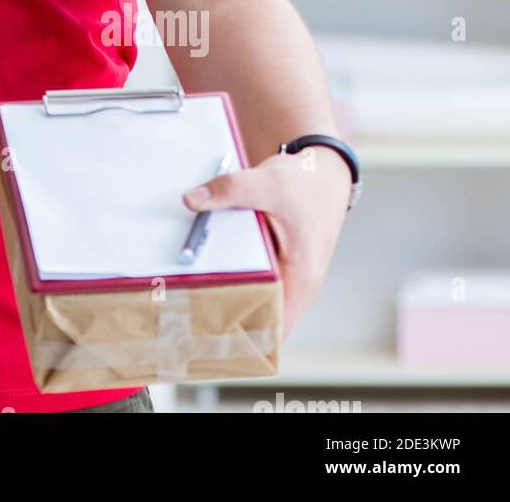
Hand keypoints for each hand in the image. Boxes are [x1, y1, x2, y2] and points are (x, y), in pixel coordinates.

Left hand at [182, 149, 350, 335]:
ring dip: (226, 295)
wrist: (324, 172)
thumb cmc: (306, 184)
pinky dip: (233, 276)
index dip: (242, 337)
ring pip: (255, 300)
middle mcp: (297, 286)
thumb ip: (230, 190)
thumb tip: (192, 200)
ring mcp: (287, 277)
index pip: (272, 328)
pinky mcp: (276, 264)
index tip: (205, 332)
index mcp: (301, 279)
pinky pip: (254, 281)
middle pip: (258, 318)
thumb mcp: (267, 182)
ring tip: (188, 293)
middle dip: (224, 316)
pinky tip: (206, 266)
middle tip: (185, 312)